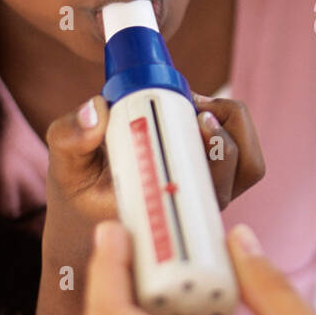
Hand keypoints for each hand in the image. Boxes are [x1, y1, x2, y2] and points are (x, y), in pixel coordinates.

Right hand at [43, 90, 265, 268]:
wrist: (90, 211)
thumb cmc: (82, 192)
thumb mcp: (65, 166)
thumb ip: (70, 137)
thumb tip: (97, 112)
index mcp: (170, 211)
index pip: (216, 186)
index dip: (218, 149)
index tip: (200, 118)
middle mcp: (198, 206)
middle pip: (245, 165)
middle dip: (222, 125)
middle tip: (190, 103)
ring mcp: (212, 193)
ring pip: (250, 157)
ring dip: (229, 120)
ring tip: (193, 105)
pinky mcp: (220, 176)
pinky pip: (244, 146)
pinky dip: (228, 119)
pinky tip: (195, 108)